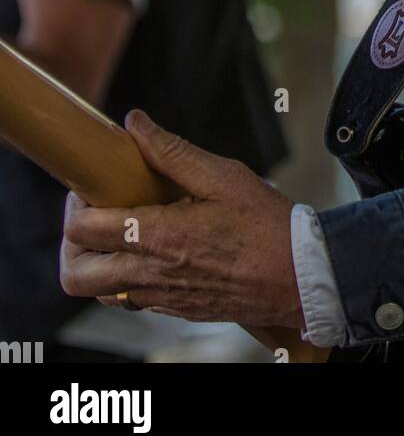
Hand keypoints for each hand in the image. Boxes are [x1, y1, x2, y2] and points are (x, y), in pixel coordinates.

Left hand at [61, 110, 303, 328]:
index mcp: (160, 236)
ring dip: (97, 262)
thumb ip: (173, 151)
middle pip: (75, 275)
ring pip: (98, 292)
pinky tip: (150, 250)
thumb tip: (136, 124)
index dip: (76, 203)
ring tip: (120, 231)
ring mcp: (161, 298)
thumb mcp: (224, 176)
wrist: (300, 277)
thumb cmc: (268, 227)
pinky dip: (123, 278)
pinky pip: (128, 301)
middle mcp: (152, 274)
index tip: (92, 185)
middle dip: (72, 242)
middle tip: (93, 214)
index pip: (84, 229)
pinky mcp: (174, 311)